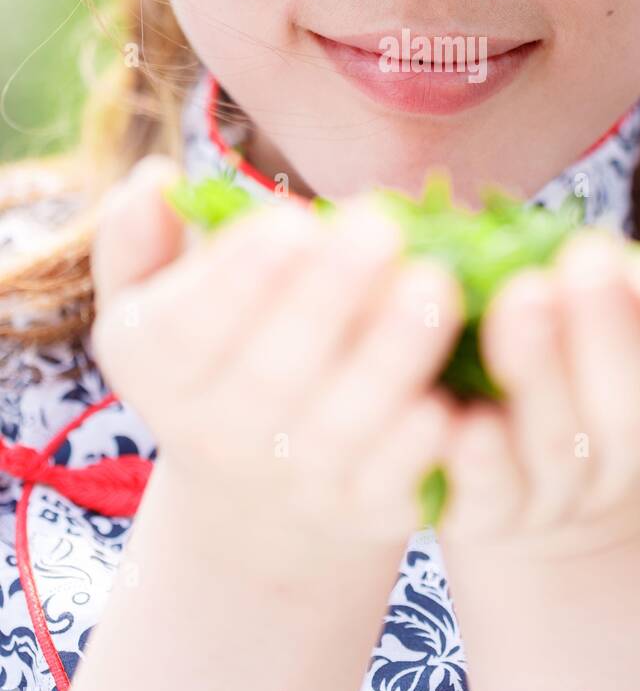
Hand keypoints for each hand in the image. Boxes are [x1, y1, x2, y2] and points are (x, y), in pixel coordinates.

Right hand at [91, 155, 463, 579]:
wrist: (257, 488)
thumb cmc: (214, 350)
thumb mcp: (151, 297)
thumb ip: (138, 238)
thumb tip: (155, 180)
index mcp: (156, 370)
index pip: (184, 330)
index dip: (236, 280)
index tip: (291, 223)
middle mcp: (218, 436)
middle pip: (272, 373)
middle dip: (328, 298)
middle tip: (381, 228)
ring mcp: (295, 481)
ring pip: (343, 425)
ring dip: (391, 356)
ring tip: (435, 284)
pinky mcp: (366, 510)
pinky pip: (393, 482)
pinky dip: (418, 444)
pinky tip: (450, 395)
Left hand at [437, 222, 639, 555]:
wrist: (564, 443)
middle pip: (637, 418)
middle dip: (613, 334)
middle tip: (588, 256)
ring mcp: (566, 495)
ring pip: (557, 448)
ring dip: (540, 371)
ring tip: (522, 294)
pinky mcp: (493, 511)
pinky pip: (489, 496)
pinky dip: (478, 460)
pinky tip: (458, 413)